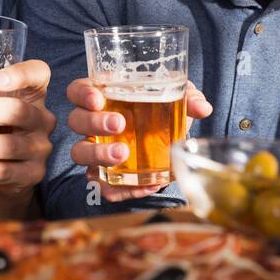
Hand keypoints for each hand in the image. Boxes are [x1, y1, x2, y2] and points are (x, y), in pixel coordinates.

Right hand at [67, 78, 211, 203]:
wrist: (169, 139)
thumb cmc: (164, 109)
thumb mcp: (177, 98)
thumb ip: (187, 98)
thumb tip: (202, 108)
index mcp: (102, 96)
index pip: (77, 91)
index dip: (82, 93)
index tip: (97, 98)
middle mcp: (92, 123)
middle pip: (76, 120)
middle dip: (93, 123)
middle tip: (119, 125)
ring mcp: (95, 150)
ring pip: (79, 153)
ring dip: (98, 155)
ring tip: (122, 155)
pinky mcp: (106, 176)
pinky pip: (103, 186)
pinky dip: (121, 189)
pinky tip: (145, 186)